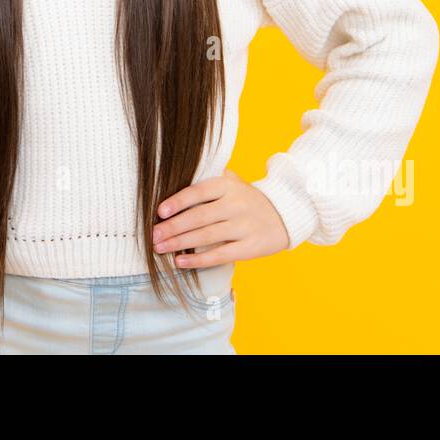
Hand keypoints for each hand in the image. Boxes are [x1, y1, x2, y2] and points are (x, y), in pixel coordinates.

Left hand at [151, 168, 290, 267]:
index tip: (159, 212)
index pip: (198, 192)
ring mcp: (244, 226)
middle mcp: (236, 204)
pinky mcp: (250, 247)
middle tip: (153, 235)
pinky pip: (220, 255)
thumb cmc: (248, 199)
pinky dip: (198, 260)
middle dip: (173, 227)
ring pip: (206, 236)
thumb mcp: (233, 183)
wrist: (286, 214)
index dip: (177, 202)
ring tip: (159, 248)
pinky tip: (180, 262)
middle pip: (199, 216)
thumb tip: (174, 177)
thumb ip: (209, 179)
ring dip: (179, 243)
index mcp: (228, 186)